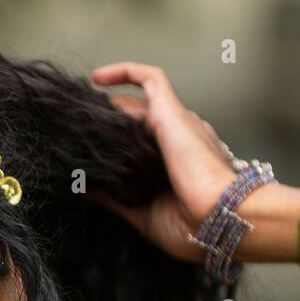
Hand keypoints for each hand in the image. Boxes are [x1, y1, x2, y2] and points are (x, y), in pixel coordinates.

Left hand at [89, 61, 239, 259]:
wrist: (221, 219)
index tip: (91, 150)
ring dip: (110, 107)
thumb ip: (116, 201)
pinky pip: (150, 78)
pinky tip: (97, 78)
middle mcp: (180, 140)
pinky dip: (124, 72)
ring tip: (81, 112)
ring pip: (139, 102)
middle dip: (109, 126)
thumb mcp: (144, 216)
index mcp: (178, 165)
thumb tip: (87, 191)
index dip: (117, 144)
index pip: (141, 145)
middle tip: (78, 133)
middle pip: (137, 122)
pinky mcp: (173, 112)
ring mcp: (178, 124)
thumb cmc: (194, 228)